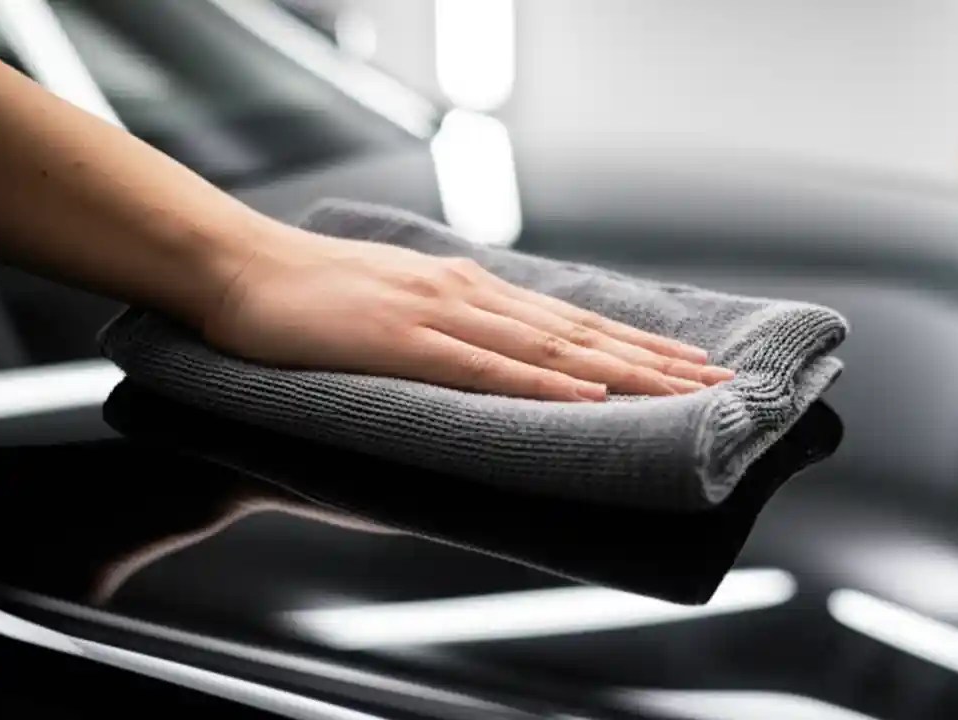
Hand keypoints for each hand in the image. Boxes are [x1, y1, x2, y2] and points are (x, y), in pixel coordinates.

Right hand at [201, 229, 733, 401]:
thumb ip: (452, 336)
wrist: (238, 269)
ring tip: (681, 392)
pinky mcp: (401, 340)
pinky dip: (540, 383)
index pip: (575, 323)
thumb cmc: (314, 295)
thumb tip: (501, 369)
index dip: (639, 346)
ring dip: (623, 372)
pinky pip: (483, 366)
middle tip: (719, 383)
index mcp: (473, 291)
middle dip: (656, 362)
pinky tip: (585, 396)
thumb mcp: (399, 308)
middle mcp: (472, 295)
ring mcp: (440, 314)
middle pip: (582, 334)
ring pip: (551, 349)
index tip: (692, 366)